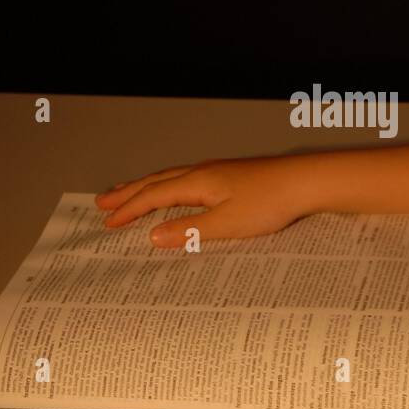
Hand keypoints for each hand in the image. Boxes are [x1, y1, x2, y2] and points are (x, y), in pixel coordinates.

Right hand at [97, 155, 314, 247]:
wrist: (305, 182)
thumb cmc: (270, 203)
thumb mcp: (227, 224)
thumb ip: (189, 230)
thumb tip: (153, 235)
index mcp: (197, 182)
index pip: (153, 196)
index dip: (129, 210)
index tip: (108, 222)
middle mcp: (202, 172)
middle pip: (156, 181)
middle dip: (128, 192)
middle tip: (102, 201)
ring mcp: (217, 172)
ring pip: (170, 177)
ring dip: (146, 186)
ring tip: (129, 192)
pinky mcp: (230, 176)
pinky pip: (186, 179)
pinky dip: (168, 186)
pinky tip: (174, 192)